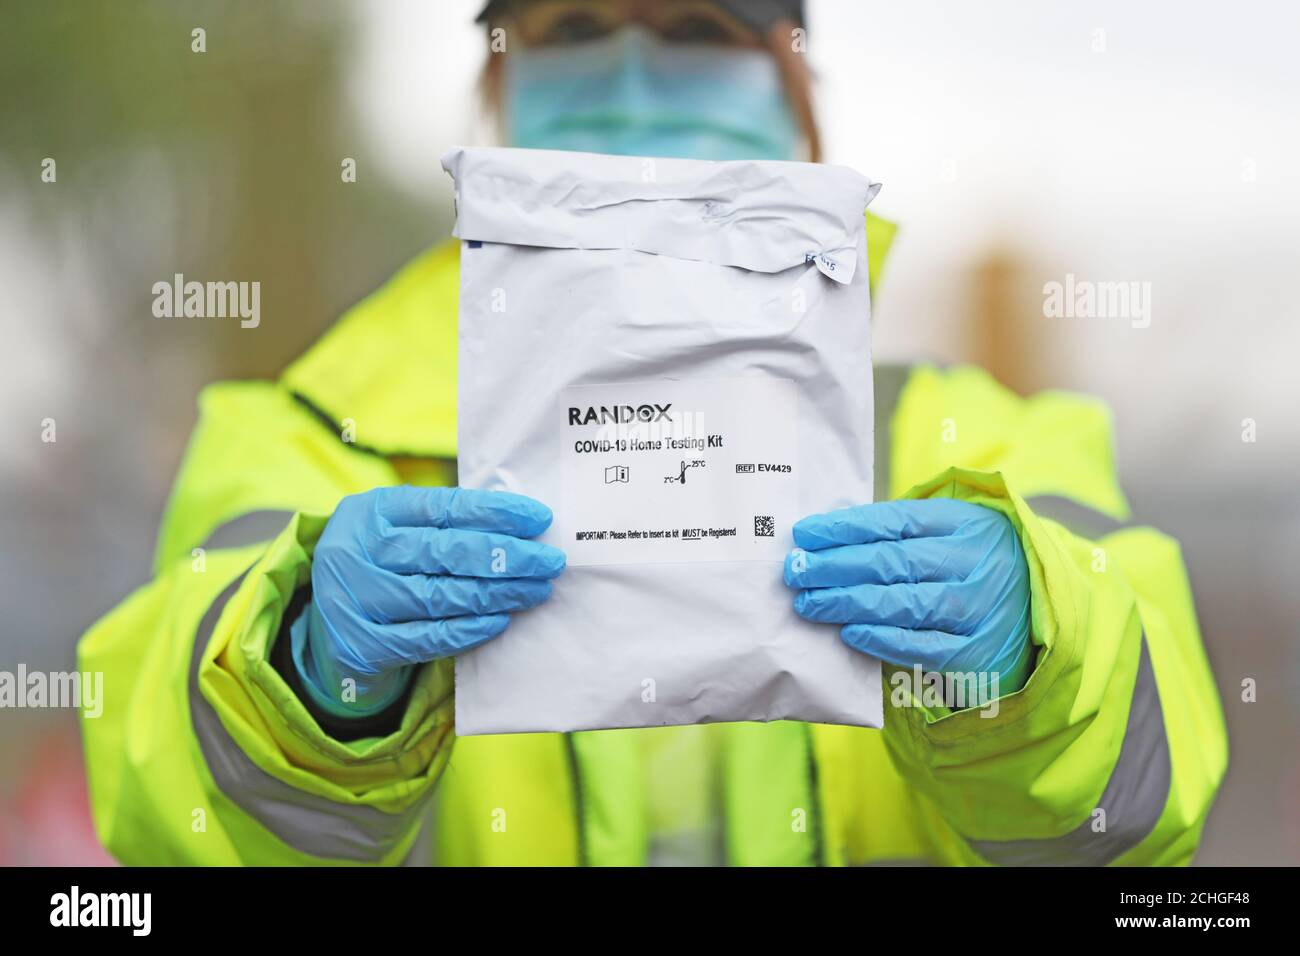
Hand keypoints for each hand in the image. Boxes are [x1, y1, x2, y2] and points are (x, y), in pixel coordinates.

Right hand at [296, 486, 565, 716]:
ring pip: (440, 596)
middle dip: (506, 556)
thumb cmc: (381, 563)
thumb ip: (444, 523)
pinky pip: (427, 638)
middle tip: (549, 561)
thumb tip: (521, 525)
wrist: (324, 620)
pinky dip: (469, 630)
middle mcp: (356, 551)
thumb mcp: (397, 528)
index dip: (496, 513)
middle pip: (446, 552)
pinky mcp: (361, 645)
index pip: (443, 508)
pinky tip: (500, 620)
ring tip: (536, 590)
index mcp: (371, 510)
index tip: (539, 519)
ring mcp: (355, 600)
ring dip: (497, 594)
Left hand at [783, 498, 1032, 695]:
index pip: (896, 521)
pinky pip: (921, 646)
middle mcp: (976, 563)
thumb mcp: (955, 537)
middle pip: (893, 561)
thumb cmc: (973, 570)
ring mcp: (979, 609)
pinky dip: (881, 639)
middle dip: (835, 565)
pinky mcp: (977, 653)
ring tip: (809, 602)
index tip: (805, 534)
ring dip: (847, 602)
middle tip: (795, 570)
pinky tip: (849, 632)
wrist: (1041, 617)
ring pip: (903, 602)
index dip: (846, 527)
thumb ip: (905, 535)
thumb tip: (828, 540)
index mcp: (968, 524)